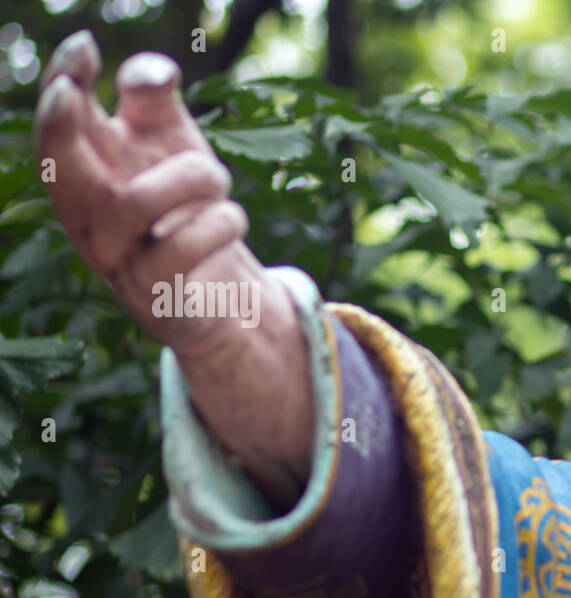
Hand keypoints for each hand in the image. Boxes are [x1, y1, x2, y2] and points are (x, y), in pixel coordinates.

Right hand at [34, 30, 258, 348]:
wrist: (223, 291)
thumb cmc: (187, 207)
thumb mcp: (172, 145)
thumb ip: (156, 103)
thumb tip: (157, 72)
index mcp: (90, 172)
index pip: (60, 124)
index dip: (63, 82)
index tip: (84, 47)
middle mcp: (88, 214)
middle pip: (57, 165)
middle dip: (59, 123)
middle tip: (72, 88)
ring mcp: (114, 258)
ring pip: (134, 203)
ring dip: (192, 176)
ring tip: (218, 179)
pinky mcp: (152, 295)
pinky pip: (181, 247)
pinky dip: (218, 222)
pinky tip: (231, 218)